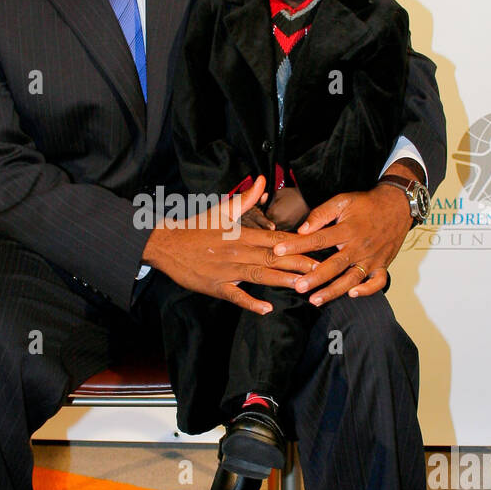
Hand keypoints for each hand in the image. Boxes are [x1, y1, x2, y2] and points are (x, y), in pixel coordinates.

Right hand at [142, 176, 316, 313]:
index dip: (299, 243)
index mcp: (242, 234)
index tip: (319, 246)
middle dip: (299, 263)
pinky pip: (236, 296)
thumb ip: (246, 198)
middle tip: (322, 269)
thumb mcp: (222, 210)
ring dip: (282, 281)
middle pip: (273, 258)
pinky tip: (267, 309)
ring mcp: (227, 270)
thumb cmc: (197, 227)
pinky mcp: (216, 286)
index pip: (276, 238)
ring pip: (259, 275)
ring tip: (303, 286)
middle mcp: (238, 252)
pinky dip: (251, 303)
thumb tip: (263, 180)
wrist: (167, 244)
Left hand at [269, 178, 413, 304]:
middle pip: (335, 265)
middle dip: (316, 277)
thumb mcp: (343, 201)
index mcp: (347, 229)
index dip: (297, 245)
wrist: (398, 206)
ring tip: (315, 300)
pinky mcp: (382, 265)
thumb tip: (302, 229)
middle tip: (299, 287)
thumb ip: (321, 214)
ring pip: (352, 279)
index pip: (318, 239)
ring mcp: (372, 258)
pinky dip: (367, 290)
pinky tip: (351, 295)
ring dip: (334, 291)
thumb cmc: (366, 204)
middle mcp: (359, 246)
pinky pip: (378, 282)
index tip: (277, 251)